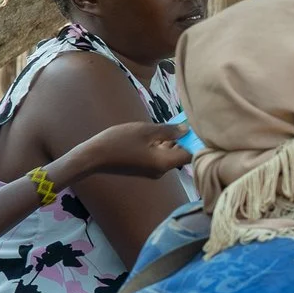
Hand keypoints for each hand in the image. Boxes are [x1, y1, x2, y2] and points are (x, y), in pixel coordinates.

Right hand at [65, 122, 194, 180]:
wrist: (93, 157)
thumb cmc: (118, 142)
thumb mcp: (145, 131)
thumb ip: (168, 130)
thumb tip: (187, 130)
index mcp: (165, 163)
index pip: (191, 155)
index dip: (198, 141)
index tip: (200, 127)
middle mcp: (162, 170)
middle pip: (182, 155)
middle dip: (187, 139)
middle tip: (189, 121)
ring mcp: (153, 171)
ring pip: (170, 154)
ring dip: (174, 141)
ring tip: (177, 123)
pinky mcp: (144, 168)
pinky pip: (160, 156)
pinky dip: (163, 145)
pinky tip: (161, 132)